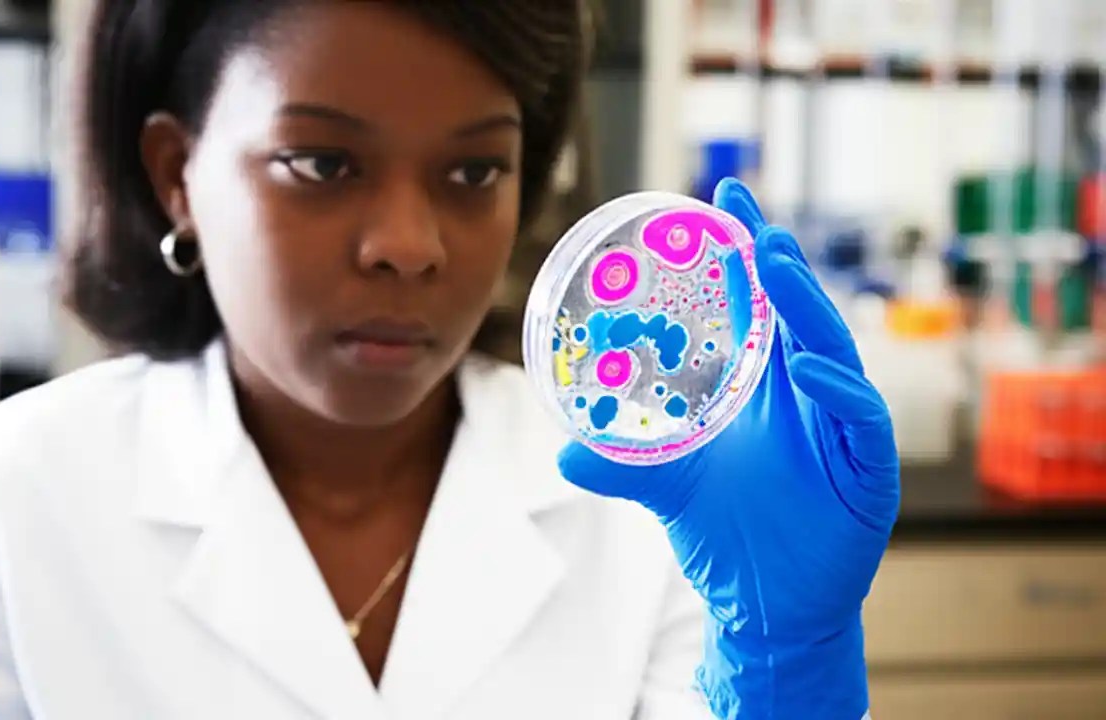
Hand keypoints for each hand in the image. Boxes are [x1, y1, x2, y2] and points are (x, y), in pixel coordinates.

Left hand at [558, 178, 898, 718]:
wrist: (767, 609)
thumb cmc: (732, 538)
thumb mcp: (670, 486)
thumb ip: (622, 464)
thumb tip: (562, 450)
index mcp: (770, 393)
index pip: (760, 310)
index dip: (745, 258)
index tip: (720, 204)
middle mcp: (810, 400)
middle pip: (799, 316)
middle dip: (778, 260)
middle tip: (748, 212)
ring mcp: (842, 432)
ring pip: (834, 352)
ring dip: (806, 305)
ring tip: (773, 259)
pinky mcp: (868, 472)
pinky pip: (859, 419)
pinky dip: (835, 390)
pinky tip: (802, 367)